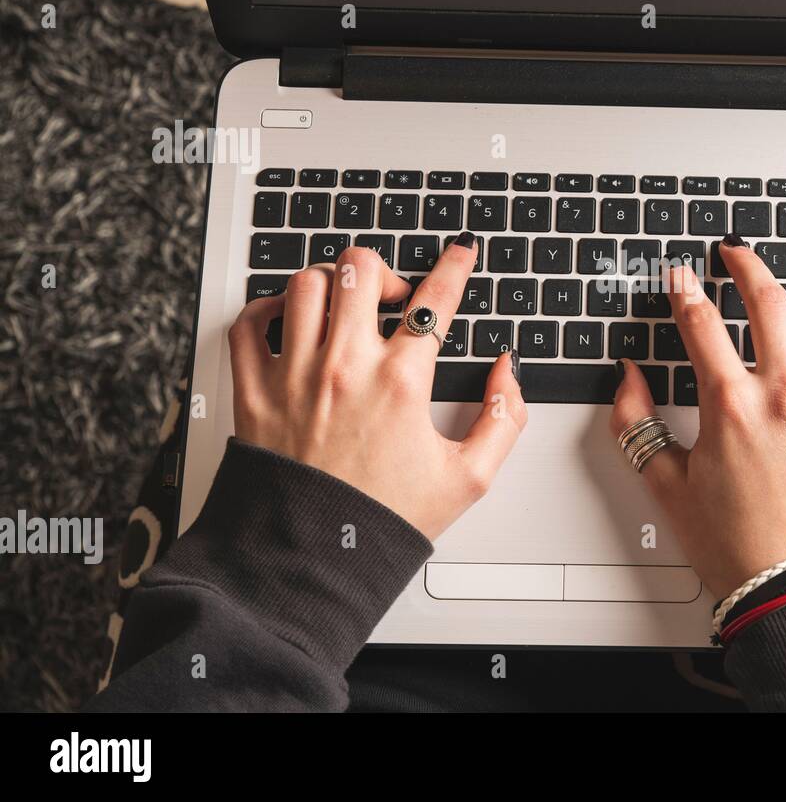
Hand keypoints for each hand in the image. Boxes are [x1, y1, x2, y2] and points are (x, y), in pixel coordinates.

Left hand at [227, 237, 525, 539]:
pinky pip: (250, 322)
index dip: (455, 265)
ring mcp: (293, 374)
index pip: (436, 299)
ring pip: (306, 284)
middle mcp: (345, 367)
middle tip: (394, 294)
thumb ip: (502, 418)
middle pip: (361, 269)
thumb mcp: (469, 478)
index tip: (460, 253)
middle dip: (385, 269)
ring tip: (344, 304)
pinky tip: (291, 318)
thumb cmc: (383, 520)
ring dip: (331, 282)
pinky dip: (269, 307)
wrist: (313, 561)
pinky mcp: (253, 390)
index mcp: (401, 382)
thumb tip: (507, 372)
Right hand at [610, 237, 785, 597]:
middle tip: (736, 256)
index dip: (685, 290)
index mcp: (731, 407)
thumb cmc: (738, 548)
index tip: (682, 278)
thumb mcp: (666, 486)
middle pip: (768, 302)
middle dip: (745, 266)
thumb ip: (636, 424)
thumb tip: (627, 380)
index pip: (700, 323)